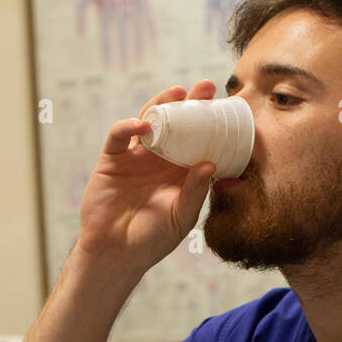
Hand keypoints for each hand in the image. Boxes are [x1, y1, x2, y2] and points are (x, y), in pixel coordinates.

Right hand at [76, 81, 218, 276]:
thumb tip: (210, 163)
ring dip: (162, 105)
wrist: (116, 253)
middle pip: (177, 124)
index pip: (199, 140)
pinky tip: (143, 125)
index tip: (228, 108)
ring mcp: (136, 157)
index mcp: (181, 172)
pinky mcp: (113, 159)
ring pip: (149, 121)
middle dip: (191, 104)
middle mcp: (160, 160)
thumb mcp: (181, 218)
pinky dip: (129, 126)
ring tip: (178, 94)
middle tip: (207, 88)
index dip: (212, 124)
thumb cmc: (152, 239)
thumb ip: (195, 192)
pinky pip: (120, 135)